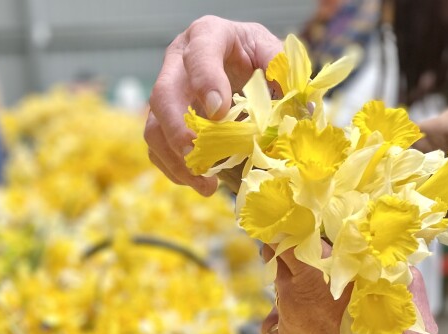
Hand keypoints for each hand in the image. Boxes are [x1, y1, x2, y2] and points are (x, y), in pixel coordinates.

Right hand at [144, 16, 283, 195]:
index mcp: (206, 35)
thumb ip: (280, 69)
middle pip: (162, 95)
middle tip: (197, 154)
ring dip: (175, 159)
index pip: (199, 54)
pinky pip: (157, 148)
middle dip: (178, 128)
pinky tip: (199, 182)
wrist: (235, 57)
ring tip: (204, 183)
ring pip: (153, 127)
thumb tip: (293, 106)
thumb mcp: (270, 50)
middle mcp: (177, 62)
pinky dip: (174, 169)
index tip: (220, 112)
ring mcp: (167, 93)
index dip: (205, 81)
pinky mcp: (163, 119)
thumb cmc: (251, 53)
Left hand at [260, 244, 447, 333]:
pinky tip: (313, 330)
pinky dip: (289, 324)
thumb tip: (375, 240)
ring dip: (294, 293)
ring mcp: (286, 324)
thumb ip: (379, 257)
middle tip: (305, 258)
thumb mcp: (400, 285)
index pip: (284, 234)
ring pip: (279, 296)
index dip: (284, 226)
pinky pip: (277, 327)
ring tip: (321, 307)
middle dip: (289, 256)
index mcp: (320, 270)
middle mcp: (295, 294)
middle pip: (278, 261)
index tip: (287, 222)